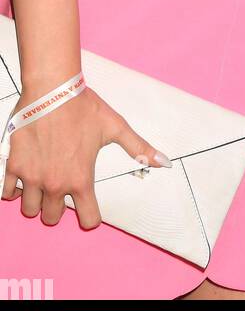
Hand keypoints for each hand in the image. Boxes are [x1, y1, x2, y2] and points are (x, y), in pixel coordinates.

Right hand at [1, 84, 169, 228]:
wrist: (53, 89)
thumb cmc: (84, 107)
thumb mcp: (115, 127)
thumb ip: (138, 148)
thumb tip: (164, 162)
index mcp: (80, 180)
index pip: (87, 220)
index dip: (90, 216)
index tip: (88, 207)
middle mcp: (55, 184)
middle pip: (52, 219)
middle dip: (57, 209)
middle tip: (61, 189)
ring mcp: (32, 177)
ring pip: (29, 210)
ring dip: (36, 201)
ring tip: (42, 183)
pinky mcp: (14, 167)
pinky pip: (8, 193)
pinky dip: (14, 189)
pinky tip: (23, 177)